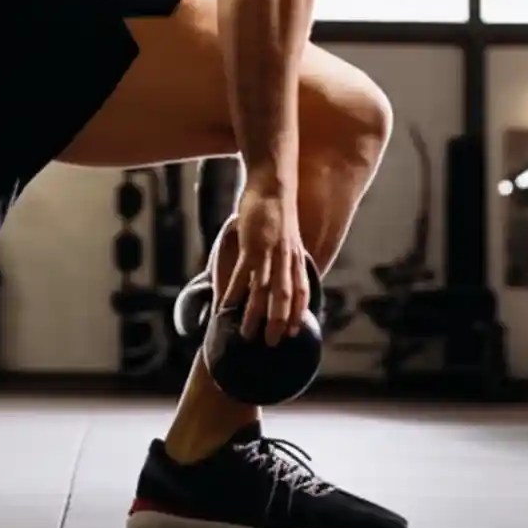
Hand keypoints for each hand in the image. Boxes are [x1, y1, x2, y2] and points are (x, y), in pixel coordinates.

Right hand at [219, 182, 310, 345]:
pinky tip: (226, 307)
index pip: (301, 290)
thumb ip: (286, 256)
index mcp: (296, 257)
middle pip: (285, 297)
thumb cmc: (276, 211)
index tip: (293, 332)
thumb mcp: (288, 236)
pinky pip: (243, 275)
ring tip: (247, 334)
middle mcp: (286, 259)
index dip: (298, 312)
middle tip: (272, 343)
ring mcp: (269, 253)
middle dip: (279, 322)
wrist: (273, 184)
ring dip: (256, 314)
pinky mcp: (252, 246)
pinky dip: (235, 293)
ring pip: (264, 291)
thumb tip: (280, 271)